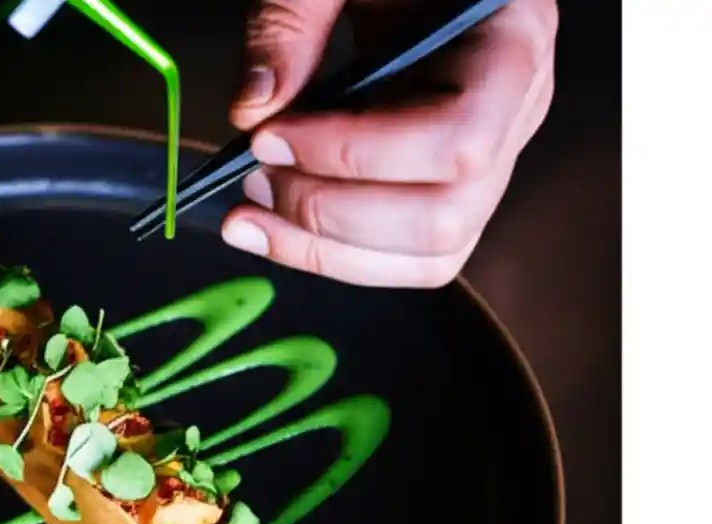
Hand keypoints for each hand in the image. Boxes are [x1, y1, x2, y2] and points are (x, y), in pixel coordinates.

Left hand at [221, 0, 557, 287]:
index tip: (270, 138)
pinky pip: (409, 257)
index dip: (354, 154)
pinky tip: (275, 231)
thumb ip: (289, 22)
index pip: (458, 138)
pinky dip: (335, 256)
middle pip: (445, 215)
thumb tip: (252, 109)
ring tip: (251, 214)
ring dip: (327, 249)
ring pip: (430, 253)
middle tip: (255, 178)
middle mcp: (516, 112)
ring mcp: (491, 160)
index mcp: (511, 41)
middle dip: (331, 211)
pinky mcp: (453, 191)